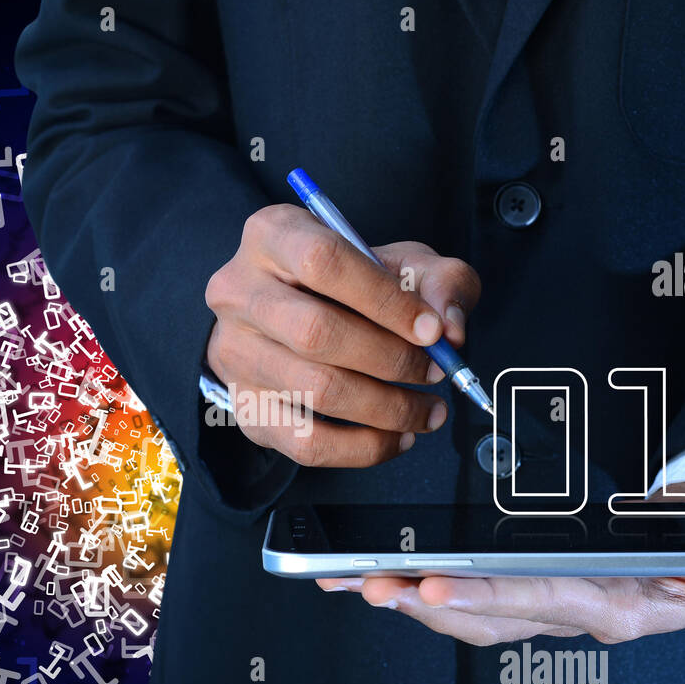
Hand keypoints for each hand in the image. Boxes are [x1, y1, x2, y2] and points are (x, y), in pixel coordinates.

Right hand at [205, 204, 480, 466]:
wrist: (293, 314)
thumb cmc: (349, 284)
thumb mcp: (401, 261)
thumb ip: (440, 281)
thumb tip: (449, 329)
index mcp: (272, 235)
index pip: (325, 262)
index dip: (386, 301)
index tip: (431, 330)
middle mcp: (238, 292)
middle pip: (316, 332)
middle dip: (391, 359)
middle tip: (433, 372)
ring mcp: (234, 352)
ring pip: (316, 390)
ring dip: (387, 409)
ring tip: (426, 410)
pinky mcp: (245, 406)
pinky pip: (306, 442)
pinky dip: (363, 448)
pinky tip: (395, 437)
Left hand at [316, 483, 684, 645]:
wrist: (680, 565)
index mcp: (606, 604)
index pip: (541, 600)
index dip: (490, 596)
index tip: (435, 589)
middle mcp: (561, 613)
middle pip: (485, 613)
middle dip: (426, 602)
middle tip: (369, 585)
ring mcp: (534, 607)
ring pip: (460, 613)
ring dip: (404, 598)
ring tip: (347, 581)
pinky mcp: (512, 593)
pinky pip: (453, 598)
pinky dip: (407, 588)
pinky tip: (360, 578)